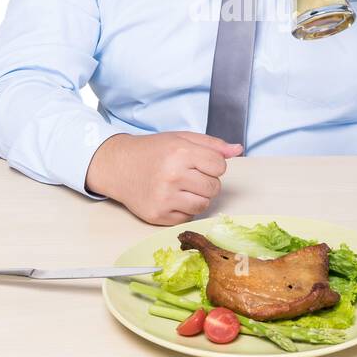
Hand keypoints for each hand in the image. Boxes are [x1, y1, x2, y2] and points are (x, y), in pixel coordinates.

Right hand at [84, 131, 242, 224]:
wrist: (118, 166)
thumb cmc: (152, 151)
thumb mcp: (181, 139)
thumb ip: (212, 144)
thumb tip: (239, 149)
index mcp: (180, 153)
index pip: (220, 166)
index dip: (213, 165)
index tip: (200, 163)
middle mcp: (172, 176)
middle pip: (214, 188)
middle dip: (207, 182)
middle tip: (190, 176)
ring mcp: (164, 198)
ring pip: (203, 205)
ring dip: (198, 197)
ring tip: (182, 187)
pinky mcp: (158, 216)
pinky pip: (187, 218)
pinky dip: (184, 209)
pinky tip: (171, 197)